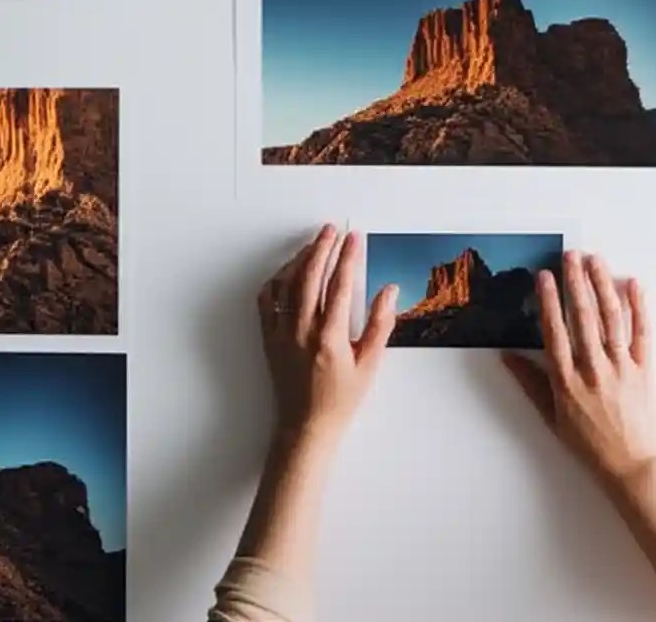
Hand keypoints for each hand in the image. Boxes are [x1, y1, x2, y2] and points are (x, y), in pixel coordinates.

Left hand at [256, 224, 398, 443]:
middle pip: (310, 276)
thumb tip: (388, 291)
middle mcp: (302, 330)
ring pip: (287, 285)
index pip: (340, 285)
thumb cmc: (341, 399)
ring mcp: (281, 333)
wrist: (307, 426)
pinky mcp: (269, 339)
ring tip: (313, 244)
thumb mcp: (370, 364)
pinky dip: (276, 281)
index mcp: (330, 336)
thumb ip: (380, 324)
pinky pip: (267, 302)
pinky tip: (287, 272)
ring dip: (300, 260)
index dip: (349, 257)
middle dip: (322, 248)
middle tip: (332, 230)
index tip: (355, 238)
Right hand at [503, 251, 655, 485]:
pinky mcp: (646, 370)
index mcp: (566, 382)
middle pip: (583, 318)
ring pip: (611, 319)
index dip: (548, 301)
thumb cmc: (589, 444)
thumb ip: (530, 383)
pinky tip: (634, 285)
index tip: (544, 276)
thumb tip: (506, 356)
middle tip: (570, 256)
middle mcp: (593, 370)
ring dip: (603, 286)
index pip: (554, 332)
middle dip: (575, 283)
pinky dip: (640, 308)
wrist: (632, 466)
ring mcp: (622, 368)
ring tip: (596, 260)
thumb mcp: (552, 417)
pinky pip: (643, 334)